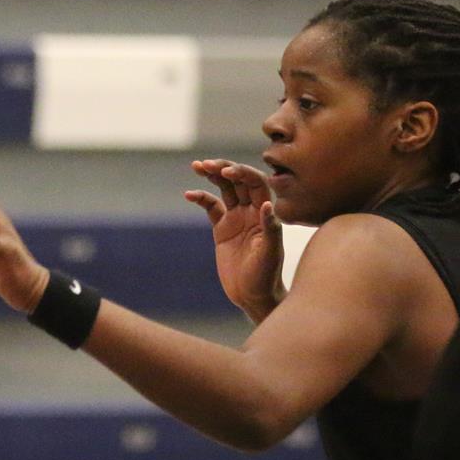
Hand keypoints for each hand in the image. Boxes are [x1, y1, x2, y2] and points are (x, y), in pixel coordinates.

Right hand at [185, 159, 282, 321]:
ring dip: (212, 176)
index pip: (255, 183)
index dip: (242, 174)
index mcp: (264, 213)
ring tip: (197, 166)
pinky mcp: (222, 229)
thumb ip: (270, 229)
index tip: (226, 172)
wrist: (253, 295)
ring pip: (224, 189)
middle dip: (223, 169)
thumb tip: (267, 205)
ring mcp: (236, 219)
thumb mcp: (270, 254)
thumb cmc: (266, 276)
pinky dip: (200, 199)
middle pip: (238, 181)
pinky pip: (210, 208)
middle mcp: (252, 211)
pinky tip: (189, 194)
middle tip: (206, 164)